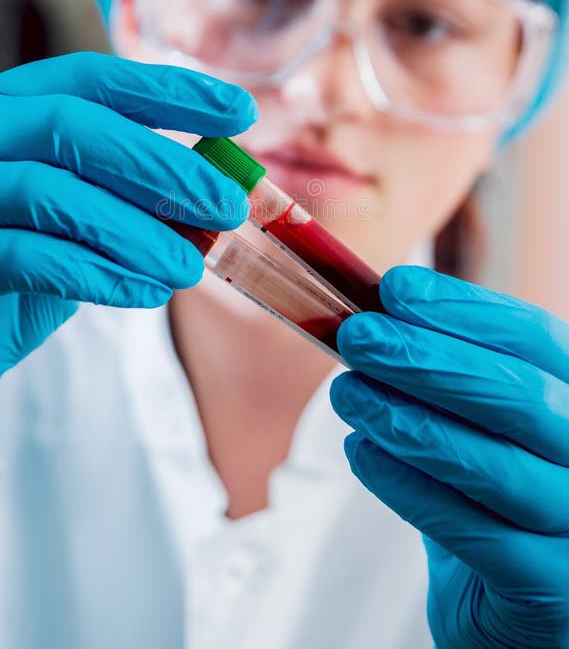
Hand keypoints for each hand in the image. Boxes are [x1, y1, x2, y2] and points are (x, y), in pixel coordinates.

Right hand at [0, 52, 255, 414]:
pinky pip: (25, 257)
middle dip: (162, 165)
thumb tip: (211, 192)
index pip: (90, 80)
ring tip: (189, 267)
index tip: (240, 112)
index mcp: (5, 110)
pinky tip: (144, 294)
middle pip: (72, 124)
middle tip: (227, 206)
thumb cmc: (11, 272)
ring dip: (136, 231)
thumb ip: (124, 197)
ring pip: (50, 192)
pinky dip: (96, 274)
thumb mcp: (73, 221)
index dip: (168, 90)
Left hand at [330, 266, 568, 647]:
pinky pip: (474, 534)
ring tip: (348, 393)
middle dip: (429, 359)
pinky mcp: (553, 590)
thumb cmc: (490, 497)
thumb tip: (368, 312)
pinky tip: (361, 452)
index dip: (464, 310)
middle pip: (520, 397)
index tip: (394, 288)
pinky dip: (409, 487)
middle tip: (357, 336)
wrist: (512, 606)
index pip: (535, 339)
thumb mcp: (478, 423)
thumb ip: (441, 374)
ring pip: (495, 466)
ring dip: (408, 420)